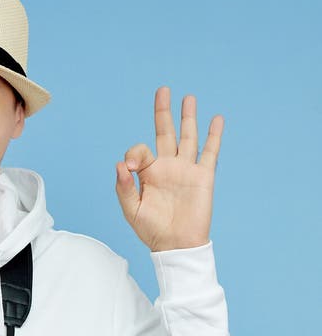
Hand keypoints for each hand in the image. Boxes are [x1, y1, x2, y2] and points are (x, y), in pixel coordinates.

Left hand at [115, 86, 223, 251]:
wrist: (176, 245)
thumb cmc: (152, 230)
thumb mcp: (132, 210)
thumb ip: (124, 187)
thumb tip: (120, 164)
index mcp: (148, 173)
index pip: (140, 150)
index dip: (134, 153)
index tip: (131, 168)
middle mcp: (167, 167)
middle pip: (165, 132)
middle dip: (163, 112)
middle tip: (163, 90)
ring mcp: (186, 170)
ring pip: (188, 136)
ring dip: (188, 117)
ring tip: (188, 98)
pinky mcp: (203, 176)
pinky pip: (210, 152)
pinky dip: (214, 135)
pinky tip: (216, 119)